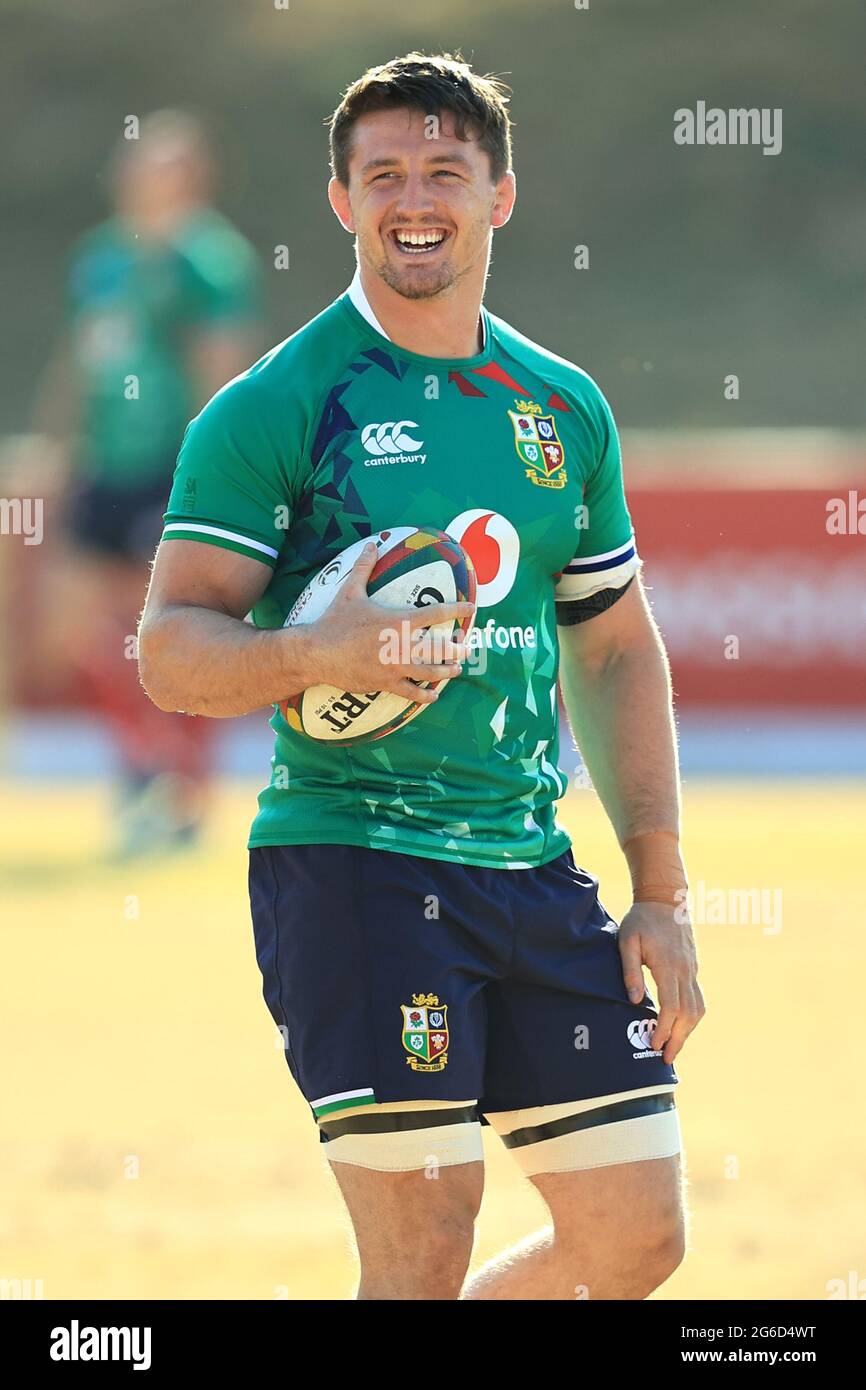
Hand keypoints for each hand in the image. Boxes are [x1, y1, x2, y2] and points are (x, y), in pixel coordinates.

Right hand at [303, 542, 475, 703]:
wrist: (318, 652)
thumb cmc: (335, 621)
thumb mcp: (350, 591)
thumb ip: (364, 567)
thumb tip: (371, 545)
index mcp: (398, 621)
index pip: (436, 613)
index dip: (457, 609)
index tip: (472, 608)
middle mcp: (402, 644)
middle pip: (440, 648)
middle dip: (457, 649)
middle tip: (466, 648)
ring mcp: (395, 666)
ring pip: (431, 672)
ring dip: (447, 671)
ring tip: (457, 669)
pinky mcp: (386, 683)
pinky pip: (411, 693)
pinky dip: (425, 696)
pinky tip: (434, 696)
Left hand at [618, 900, 705, 1064]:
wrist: (665, 899)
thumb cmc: (641, 920)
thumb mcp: (627, 940)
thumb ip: (630, 970)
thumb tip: (634, 999)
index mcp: (668, 965)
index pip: (672, 1006)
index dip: (665, 1029)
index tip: (654, 1045)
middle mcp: (685, 970)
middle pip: (688, 1013)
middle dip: (678, 1039)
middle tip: (666, 1058)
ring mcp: (692, 970)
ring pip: (698, 1008)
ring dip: (688, 1031)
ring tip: (674, 1047)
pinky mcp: (694, 968)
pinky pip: (698, 998)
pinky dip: (692, 1017)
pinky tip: (681, 1026)